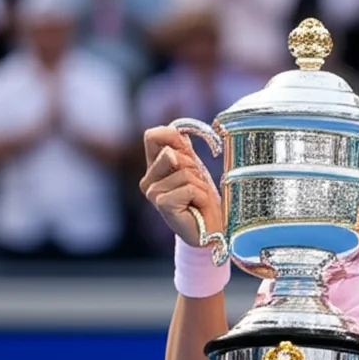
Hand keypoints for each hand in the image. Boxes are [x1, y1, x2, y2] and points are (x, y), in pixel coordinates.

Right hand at [139, 126, 222, 246]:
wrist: (210, 230)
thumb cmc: (202, 200)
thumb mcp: (194, 169)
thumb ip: (184, 149)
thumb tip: (177, 130)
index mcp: (153, 167)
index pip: (152, 136)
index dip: (173, 135)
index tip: (189, 149)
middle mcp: (148, 180)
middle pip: (171, 152)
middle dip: (193, 166)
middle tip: (197, 186)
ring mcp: (153, 192)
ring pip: (184, 172)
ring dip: (200, 185)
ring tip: (198, 199)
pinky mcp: (162, 204)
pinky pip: (189, 187)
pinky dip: (201, 196)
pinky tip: (197, 207)